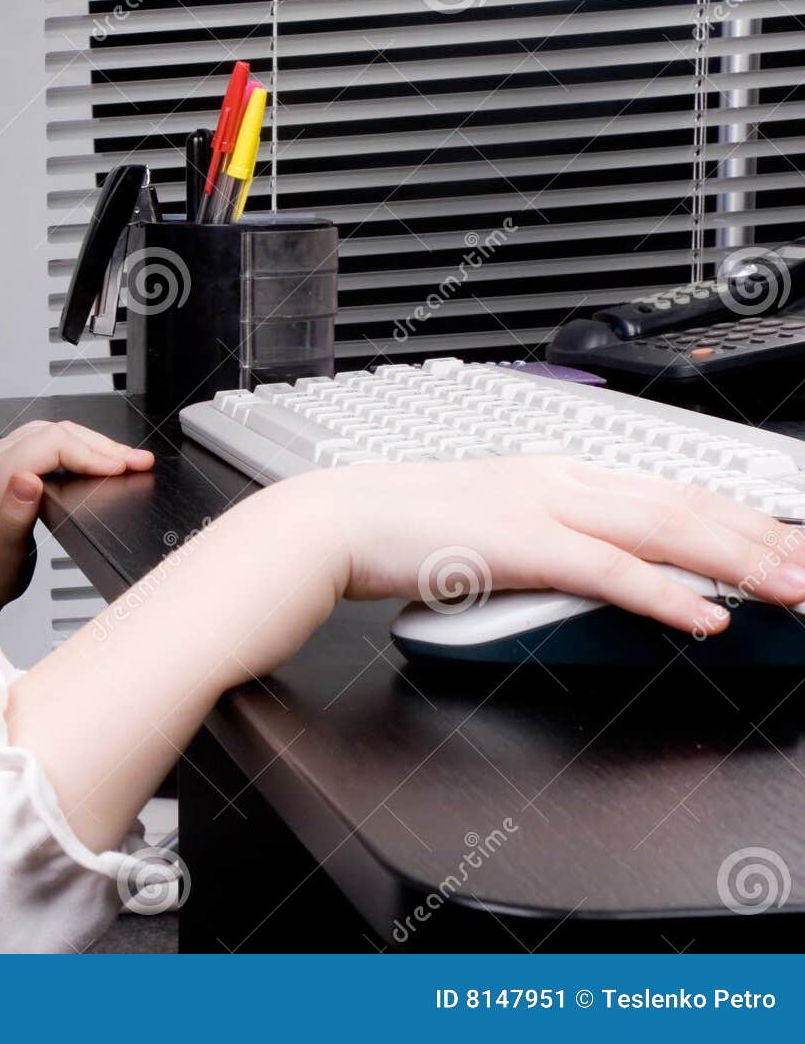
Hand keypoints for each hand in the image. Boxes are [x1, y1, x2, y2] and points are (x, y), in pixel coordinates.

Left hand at [0, 420, 153, 609]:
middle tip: (138, 460)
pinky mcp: (7, 463)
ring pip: (55, 432)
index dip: (92, 453)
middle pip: (56, 432)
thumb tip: (27, 479)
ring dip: (93, 443)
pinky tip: (97, 458)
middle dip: (102, 446)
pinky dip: (78, 447)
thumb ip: (15, 514)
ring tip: (127, 458)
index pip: (52, 444)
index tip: (122, 468)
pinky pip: (48, 441)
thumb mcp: (4, 551)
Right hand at [296, 456, 804, 635]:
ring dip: (741, 562)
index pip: (663, 487)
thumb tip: (569, 568)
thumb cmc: (389, 529)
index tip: (775, 539)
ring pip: (667, 530)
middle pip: (685, 502)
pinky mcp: (521, 545)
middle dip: (761, 536)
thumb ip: (531, 541)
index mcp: (549, 471)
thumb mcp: (477, 528)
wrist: (330, 523)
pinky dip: (669, 596)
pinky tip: (707, 617)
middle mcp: (557, 478)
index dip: (732, 513)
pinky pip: (613, 573)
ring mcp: (542, 507)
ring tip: (793, 591)